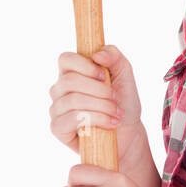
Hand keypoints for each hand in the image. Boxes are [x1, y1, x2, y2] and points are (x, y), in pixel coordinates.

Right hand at [49, 44, 147, 164]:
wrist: (128, 132)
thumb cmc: (123, 102)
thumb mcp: (124, 74)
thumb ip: (113, 56)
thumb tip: (97, 54)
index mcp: (71, 72)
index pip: (65, 59)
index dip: (84, 65)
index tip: (104, 76)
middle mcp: (60, 89)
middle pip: (70, 81)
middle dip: (99, 90)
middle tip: (116, 98)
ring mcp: (56, 109)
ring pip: (72, 100)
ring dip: (101, 106)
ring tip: (117, 113)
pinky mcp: (57, 128)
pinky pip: (71, 119)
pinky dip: (96, 119)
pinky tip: (109, 123)